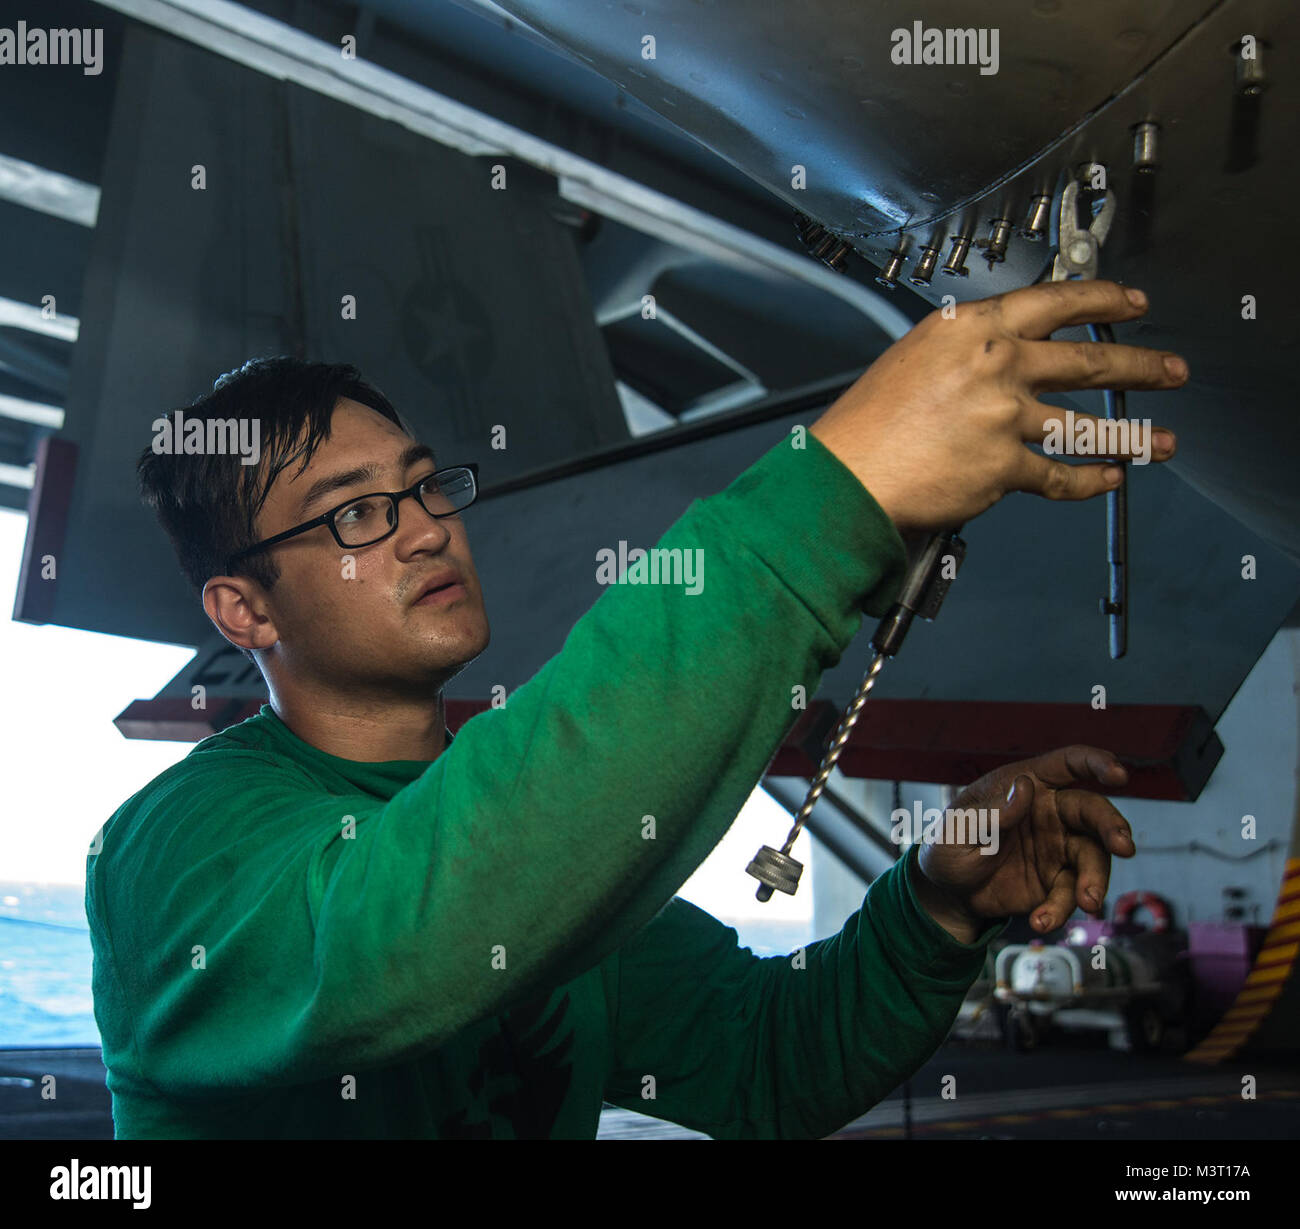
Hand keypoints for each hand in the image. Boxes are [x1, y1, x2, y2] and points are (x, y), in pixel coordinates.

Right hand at [810, 280, 1186, 533]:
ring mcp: (1005, 416)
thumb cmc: (866, 424)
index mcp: (971, 328)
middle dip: (1142, 367)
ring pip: (1089, 424)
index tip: (1131, 304)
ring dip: (1135, 434)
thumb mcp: (913, 360)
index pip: (1055, 301)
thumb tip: (1000, 358)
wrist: (846, 476)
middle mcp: (996, 364)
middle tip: (1171, 369)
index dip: (1103, 300)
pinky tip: (1107, 478)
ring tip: (1162, 440)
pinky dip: (1089, 480)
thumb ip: (964, 354)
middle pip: (1088, 360)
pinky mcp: (1005, 467)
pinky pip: (1061, 475)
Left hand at [910, 746, 1136, 939]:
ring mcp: (1058, 848)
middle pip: (1092, 811)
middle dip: (1112, 826)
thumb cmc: (950, 844)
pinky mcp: (1057, 882)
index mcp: (1026, 786)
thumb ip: (994, 813)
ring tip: (1087, 902)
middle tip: (1123, 847)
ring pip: (1092, 857)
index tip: (1117, 774)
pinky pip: (1071, 894)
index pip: (1066, 764)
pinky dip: (1061, 909)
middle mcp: (1050, 813)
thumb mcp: (961, 828)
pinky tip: (1041, 920)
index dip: (1095, 762)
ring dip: (1094, 879)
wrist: (947, 891)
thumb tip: (1025, 789)